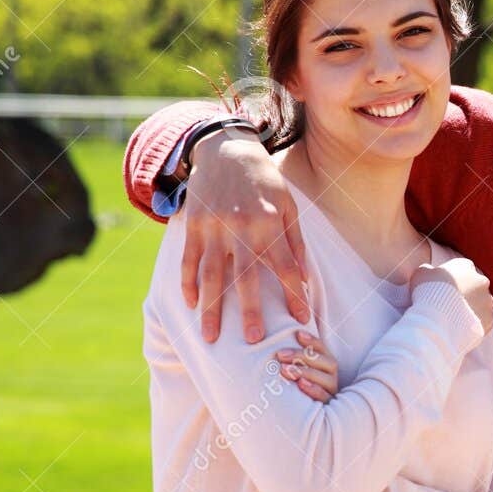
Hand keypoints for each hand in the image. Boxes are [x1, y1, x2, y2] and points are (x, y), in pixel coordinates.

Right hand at [181, 128, 309, 342]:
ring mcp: (213, 228)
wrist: (227, 150)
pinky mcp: (193, 225)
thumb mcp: (289, 205)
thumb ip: (295, 241)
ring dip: (211, 308)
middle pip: (245, 277)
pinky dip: (187, 283)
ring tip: (210, 338)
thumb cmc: (265, 182)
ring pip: (211, 275)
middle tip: (255, 341)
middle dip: (251, 311)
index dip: (295, 294)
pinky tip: (190, 305)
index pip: (286, 267)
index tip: (301, 320)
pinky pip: (188, 259)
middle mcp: (241, 228)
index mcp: (269, 224)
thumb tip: (305, 278)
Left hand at [273, 330, 338, 402]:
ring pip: (325, 378)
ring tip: (285, 370)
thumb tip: (274, 348)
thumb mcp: (292, 377)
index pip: (323, 350)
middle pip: (326, 362)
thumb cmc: (292, 396)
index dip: (312, 341)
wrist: (299, 428)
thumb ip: (289, 363)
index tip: (297, 334)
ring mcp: (331, 393)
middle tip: (280, 355)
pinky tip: (300, 385)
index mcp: (326, 367)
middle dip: (303, 355)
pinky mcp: (329, 409)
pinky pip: (325, 397)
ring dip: (306, 371)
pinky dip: (313, 389)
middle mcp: (331, 379)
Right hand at [411, 257, 492, 334]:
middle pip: (474, 286)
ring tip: (453, 318)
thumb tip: (428, 271)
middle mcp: (481, 281)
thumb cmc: (428, 292)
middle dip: (465, 293)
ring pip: (480, 304)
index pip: (462, 268)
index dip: (453, 278)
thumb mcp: (421, 274)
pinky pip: (482, 321)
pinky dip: (473, 324)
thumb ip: (427, 270)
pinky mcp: (489, 320)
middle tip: (449, 304)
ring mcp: (487, 301)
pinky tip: (460, 328)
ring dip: (470, 308)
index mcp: (465, 266)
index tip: (443, 287)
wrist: (438, 319)